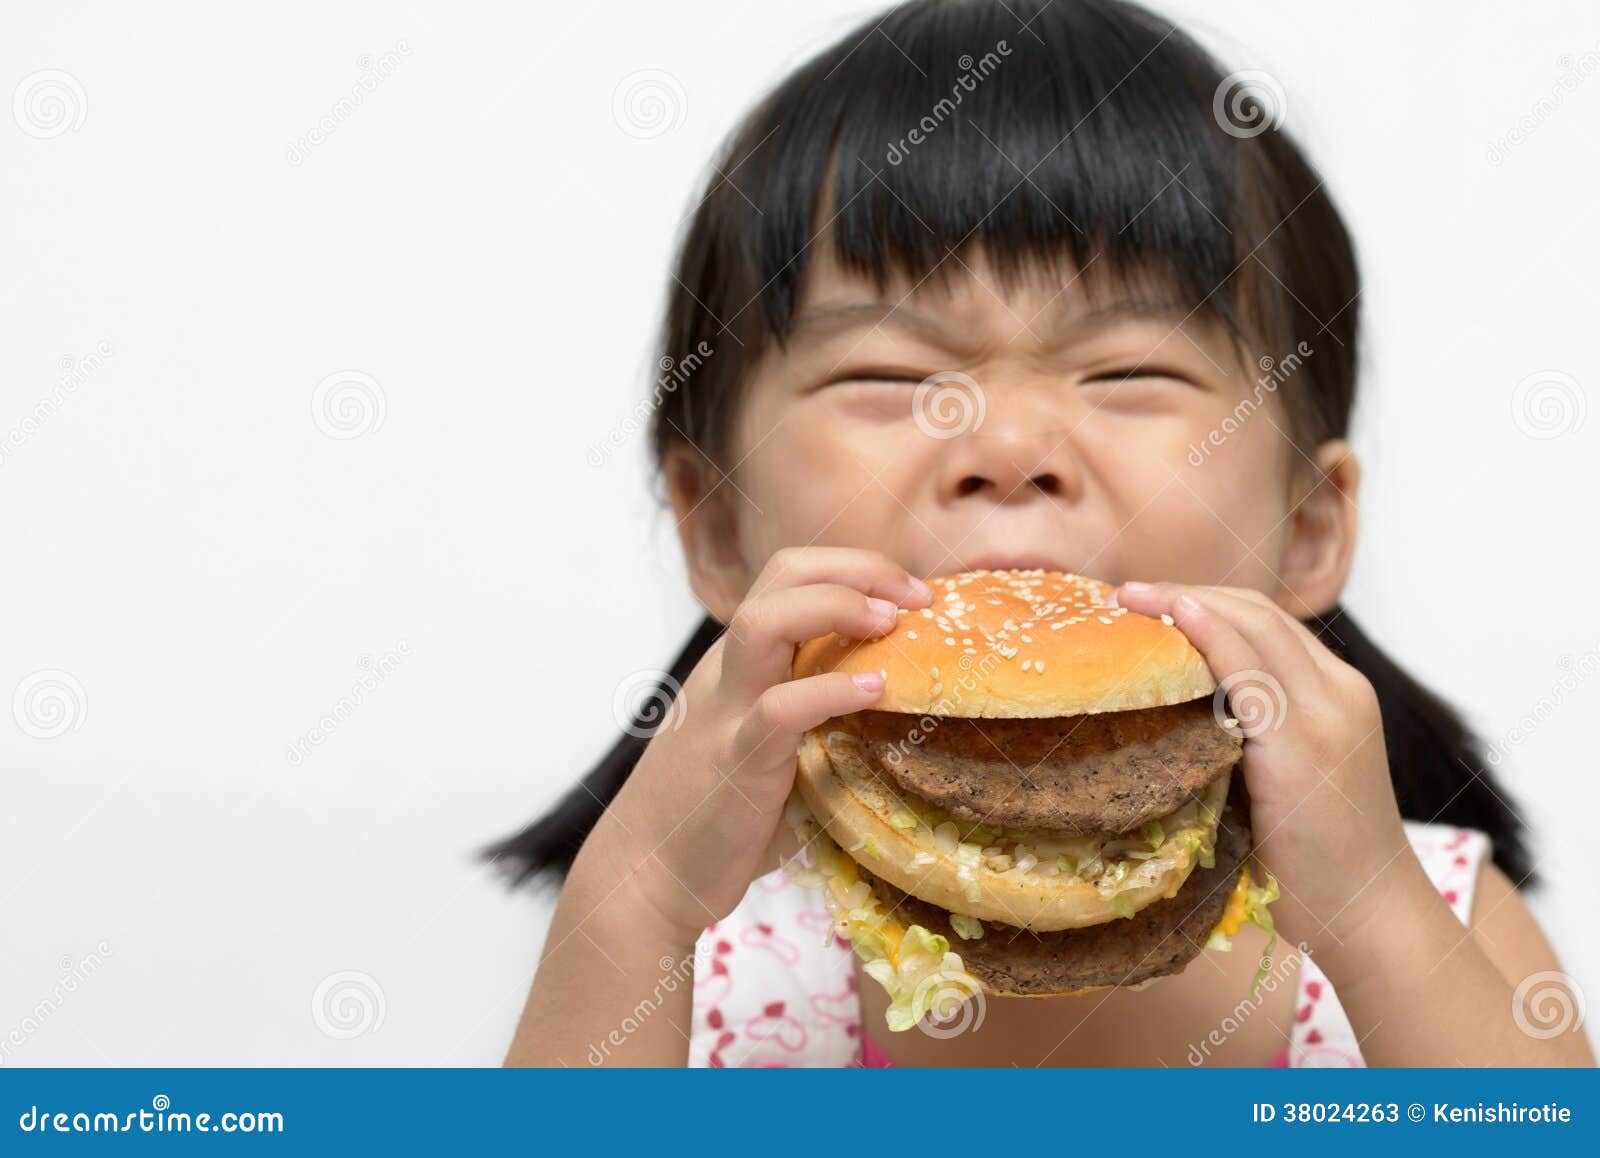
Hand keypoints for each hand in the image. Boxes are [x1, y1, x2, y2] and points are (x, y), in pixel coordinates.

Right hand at [579, 547, 931, 946]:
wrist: (645, 875)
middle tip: (918, 596)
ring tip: (891, 623)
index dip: (857, 567)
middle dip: (859, 568)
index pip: (793, 574)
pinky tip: (874, 690)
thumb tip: (894, 709)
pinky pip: (778, 709)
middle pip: (783, 573)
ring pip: (763, 621)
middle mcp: (730, 671)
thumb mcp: (769, 744)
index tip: (913, 594)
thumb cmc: (717, 814)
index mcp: (741, 661)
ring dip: (837, 607)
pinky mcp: (735, 763)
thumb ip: (813, 716)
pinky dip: (830, 690)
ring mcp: (727, 712)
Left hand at [1112, 581, 1417, 955]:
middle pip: (1258, 613)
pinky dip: (1212, 636)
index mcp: (1337, 692)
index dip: (1206, 602)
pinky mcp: (1305, 744)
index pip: (1266, 623)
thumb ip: (1245, 734)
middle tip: (1126, 592)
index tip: (1151, 601)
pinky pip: (1252, 672)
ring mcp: (1327, 714)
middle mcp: (1340, 690)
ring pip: (1254, 628)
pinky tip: (1176, 619)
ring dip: (1187, 603)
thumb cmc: (1316, 861)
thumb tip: (1169, 715)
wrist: (1369, 914)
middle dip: (1188, 593)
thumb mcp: (1283, 776)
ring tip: (1131, 598)